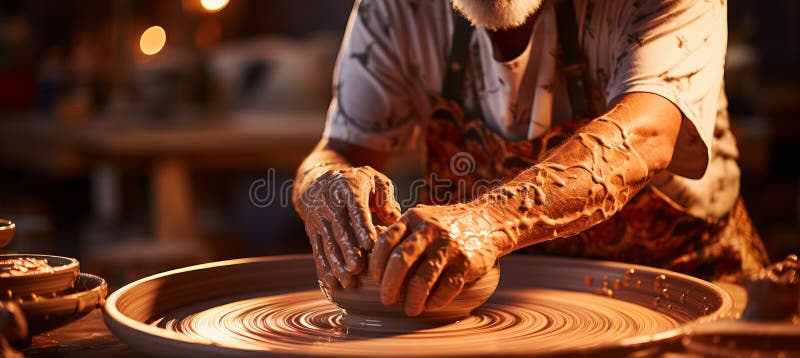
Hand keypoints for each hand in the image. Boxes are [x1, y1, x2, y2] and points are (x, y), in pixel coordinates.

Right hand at [296, 166, 400, 287]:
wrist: (316, 180)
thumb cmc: (354, 182)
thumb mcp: (373, 180)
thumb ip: (386, 197)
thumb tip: (395, 219)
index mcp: (349, 189)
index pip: (356, 209)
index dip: (361, 227)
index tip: (370, 245)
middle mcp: (331, 204)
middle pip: (339, 230)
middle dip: (348, 251)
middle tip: (358, 269)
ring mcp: (319, 219)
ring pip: (327, 244)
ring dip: (336, 264)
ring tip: (348, 281)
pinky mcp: (312, 232)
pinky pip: (317, 251)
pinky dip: (324, 268)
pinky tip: (333, 283)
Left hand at [369, 203, 506, 315]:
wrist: (488, 222)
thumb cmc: (446, 225)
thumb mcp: (421, 219)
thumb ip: (398, 232)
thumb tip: (367, 252)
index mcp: (414, 218)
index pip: (385, 241)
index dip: (376, 264)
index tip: (375, 279)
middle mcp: (430, 230)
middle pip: (400, 262)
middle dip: (389, 286)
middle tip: (387, 300)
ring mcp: (449, 247)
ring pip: (422, 280)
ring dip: (412, 300)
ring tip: (409, 309)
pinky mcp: (465, 263)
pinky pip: (445, 289)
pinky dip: (434, 301)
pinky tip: (429, 305)